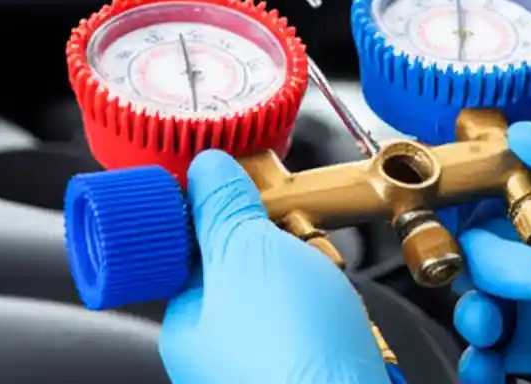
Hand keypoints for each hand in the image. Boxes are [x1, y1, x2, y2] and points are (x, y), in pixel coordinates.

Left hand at [160, 150, 389, 383]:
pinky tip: (345, 310)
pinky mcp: (310, 369)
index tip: (243, 189)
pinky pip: (320, 318)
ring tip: (326, 279)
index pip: (189, 244)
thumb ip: (223, 207)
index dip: (218, 209)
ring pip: (289, 288)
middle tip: (295, 237)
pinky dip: (335, 306)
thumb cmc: (292, 356)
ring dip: (313, 272)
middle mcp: (219, 345)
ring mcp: (265, 360)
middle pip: (245, 261)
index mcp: (185, 318)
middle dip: (279, 240)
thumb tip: (205, 167)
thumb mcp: (248, 253)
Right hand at [453, 121, 530, 383]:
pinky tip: (489, 362)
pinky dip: (478, 362)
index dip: (470, 202)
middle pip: (476, 254)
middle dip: (488, 265)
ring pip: (474, 307)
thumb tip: (518, 133)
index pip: (489, 197)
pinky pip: (493, 360)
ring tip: (493, 325)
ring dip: (468, 313)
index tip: (473, 209)